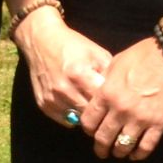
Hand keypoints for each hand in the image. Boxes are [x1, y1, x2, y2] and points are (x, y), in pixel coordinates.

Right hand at [18, 12, 110, 127]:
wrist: (40, 41)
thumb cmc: (73, 46)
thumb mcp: (97, 54)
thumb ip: (110, 75)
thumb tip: (121, 96)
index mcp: (78, 74)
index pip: (103, 100)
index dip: (113, 103)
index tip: (119, 103)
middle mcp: (63, 89)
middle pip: (92, 113)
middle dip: (102, 112)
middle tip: (109, 109)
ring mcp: (51, 98)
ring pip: (78, 119)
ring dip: (87, 115)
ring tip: (93, 106)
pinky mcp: (43, 104)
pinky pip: (65, 120)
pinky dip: (73, 115)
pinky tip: (77, 103)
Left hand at [77, 37, 162, 160]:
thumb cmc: (143, 55)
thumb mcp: (115, 64)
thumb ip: (105, 82)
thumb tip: (98, 94)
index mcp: (106, 93)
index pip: (88, 121)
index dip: (88, 129)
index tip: (91, 132)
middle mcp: (120, 109)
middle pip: (103, 137)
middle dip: (100, 147)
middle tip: (101, 152)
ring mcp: (140, 118)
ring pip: (123, 145)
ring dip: (118, 152)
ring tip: (118, 154)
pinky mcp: (160, 123)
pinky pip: (146, 146)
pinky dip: (139, 154)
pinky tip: (136, 155)